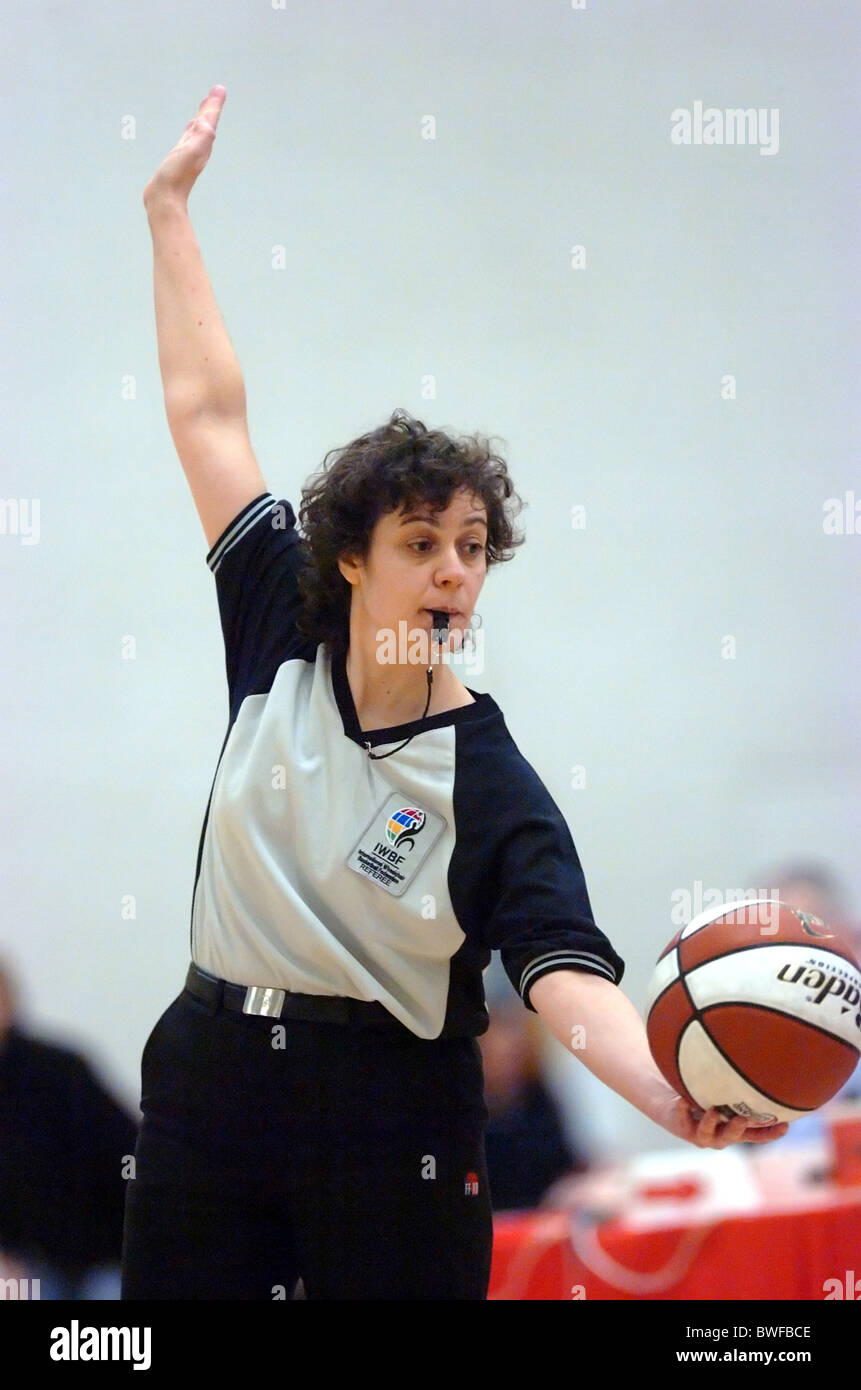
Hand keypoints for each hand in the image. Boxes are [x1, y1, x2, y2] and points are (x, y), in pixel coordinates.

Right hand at [143, 85, 225, 211]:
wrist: (163, 199)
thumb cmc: (176, 176)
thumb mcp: (190, 151)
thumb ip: (200, 136)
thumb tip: (209, 122)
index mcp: (202, 144)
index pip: (209, 120)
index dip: (214, 105)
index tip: (219, 90)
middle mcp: (198, 148)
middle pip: (206, 123)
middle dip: (210, 109)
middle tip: (215, 94)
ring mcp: (187, 153)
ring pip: (197, 130)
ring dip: (202, 118)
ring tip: (204, 108)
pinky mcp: (177, 158)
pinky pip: (187, 138)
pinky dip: (190, 130)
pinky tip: (189, 130)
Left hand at [657, 1095, 789, 1147]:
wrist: (673, 1100)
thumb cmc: (706, 1093)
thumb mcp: (725, 1089)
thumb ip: (740, 1084)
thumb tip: (762, 1060)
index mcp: (735, 1128)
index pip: (756, 1133)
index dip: (770, 1132)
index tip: (785, 1125)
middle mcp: (720, 1134)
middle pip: (731, 1136)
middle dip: (737, 1128)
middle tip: (743, 1118)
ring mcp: (701, 1133)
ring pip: (706, 1135)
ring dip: (710, 1124)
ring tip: (712, 1111)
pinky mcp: (682, 1127)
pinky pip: (682, 1120)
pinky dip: (682, 1110)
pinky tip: (682, 1100)